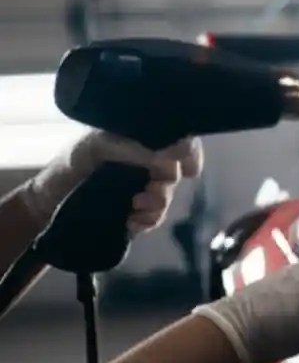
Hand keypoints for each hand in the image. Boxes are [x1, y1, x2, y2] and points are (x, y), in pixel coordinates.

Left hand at [18, 129, 202, 235]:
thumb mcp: (96, 146)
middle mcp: (146, 163)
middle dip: (166, 184)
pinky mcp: (137, 213)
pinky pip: (156, 218)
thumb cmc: (70, 165)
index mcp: (140, 141)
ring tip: (135, 207)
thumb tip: (167, 160)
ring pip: (167, 197)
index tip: (184, 166)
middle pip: (177, 172)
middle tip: (149, 188)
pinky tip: (131, 221)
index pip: (180, 141)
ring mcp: (143, 189)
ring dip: (156, 205)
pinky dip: (147, 221)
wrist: (48, 201)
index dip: (188, 154)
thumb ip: (133, 148)